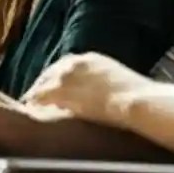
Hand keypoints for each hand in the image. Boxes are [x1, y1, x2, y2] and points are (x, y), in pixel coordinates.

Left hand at [23, 53, 149, 127]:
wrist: (140, 102)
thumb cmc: (142, 100)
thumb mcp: (123, 83)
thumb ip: (109, 84)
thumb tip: (112, 96)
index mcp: (91, 59)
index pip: (66, 66)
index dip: (57, 78)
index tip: (53, 87)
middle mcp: (75, 63)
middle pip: (50, 73)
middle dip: (43, 85)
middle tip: (35, 98)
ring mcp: (65, 76)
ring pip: (41, 85)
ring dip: (36, 96)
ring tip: (31, 108)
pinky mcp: (60, 91)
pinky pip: (38, 98)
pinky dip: (34, 105)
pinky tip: (31, 113)